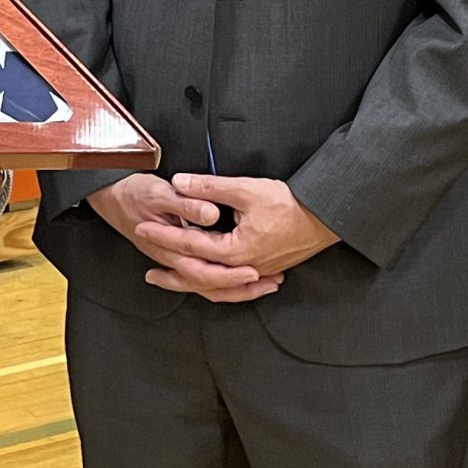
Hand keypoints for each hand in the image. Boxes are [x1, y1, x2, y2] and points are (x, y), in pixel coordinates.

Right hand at [87, 174, 281, 302]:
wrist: (110, 195)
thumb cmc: (133, 193)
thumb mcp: (160, 192)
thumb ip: (187, 204)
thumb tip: (211, 214)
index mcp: (170, 249)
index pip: (204, 271)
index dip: (231, 274)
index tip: (255, 270)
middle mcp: (172, 261)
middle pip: (210, 286)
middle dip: (242, 288)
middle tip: (270, 283)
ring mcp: (174, 261)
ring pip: (207, 286)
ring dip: (236, 289)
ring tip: (264, 286)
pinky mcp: (177, 257)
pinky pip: (202, 278)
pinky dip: (223, 282)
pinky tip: (239, 280)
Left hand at [134, 173, 339, 303]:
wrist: (324, 217)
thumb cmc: (289, 204)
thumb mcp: (247, 189)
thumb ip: (210, 187)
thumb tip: (179, 181)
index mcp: (234, 251)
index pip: (190, 245)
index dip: (163, 236)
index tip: (142, 229)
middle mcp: (242, 268)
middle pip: (198, 276)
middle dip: (171, 272)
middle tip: (147, 270)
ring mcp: (253, 273)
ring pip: (214, 286)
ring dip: (189, 283)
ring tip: (168, 281)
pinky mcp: (262, 271)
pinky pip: (230, 286)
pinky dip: (213, 285)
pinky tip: (206, 280)